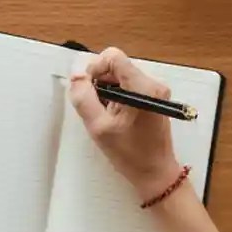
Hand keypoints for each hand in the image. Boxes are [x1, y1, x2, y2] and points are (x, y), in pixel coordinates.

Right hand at [69, 47, 182, 200]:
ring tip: (105, 115)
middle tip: (95, 107)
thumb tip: (76, 76)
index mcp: (142, 87)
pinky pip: (128, 86)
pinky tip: (114, 117)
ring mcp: (155, 91)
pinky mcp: (154, 98)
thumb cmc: (130, 154)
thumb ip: (84, 98)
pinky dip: (116, 96)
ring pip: (120, 76)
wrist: (155, 173)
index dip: (95, 68)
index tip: (88, 89)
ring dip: (107, 91)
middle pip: (116, 66)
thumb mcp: (99, 127)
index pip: (113, 57)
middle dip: (100, 82)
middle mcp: (152, 84)